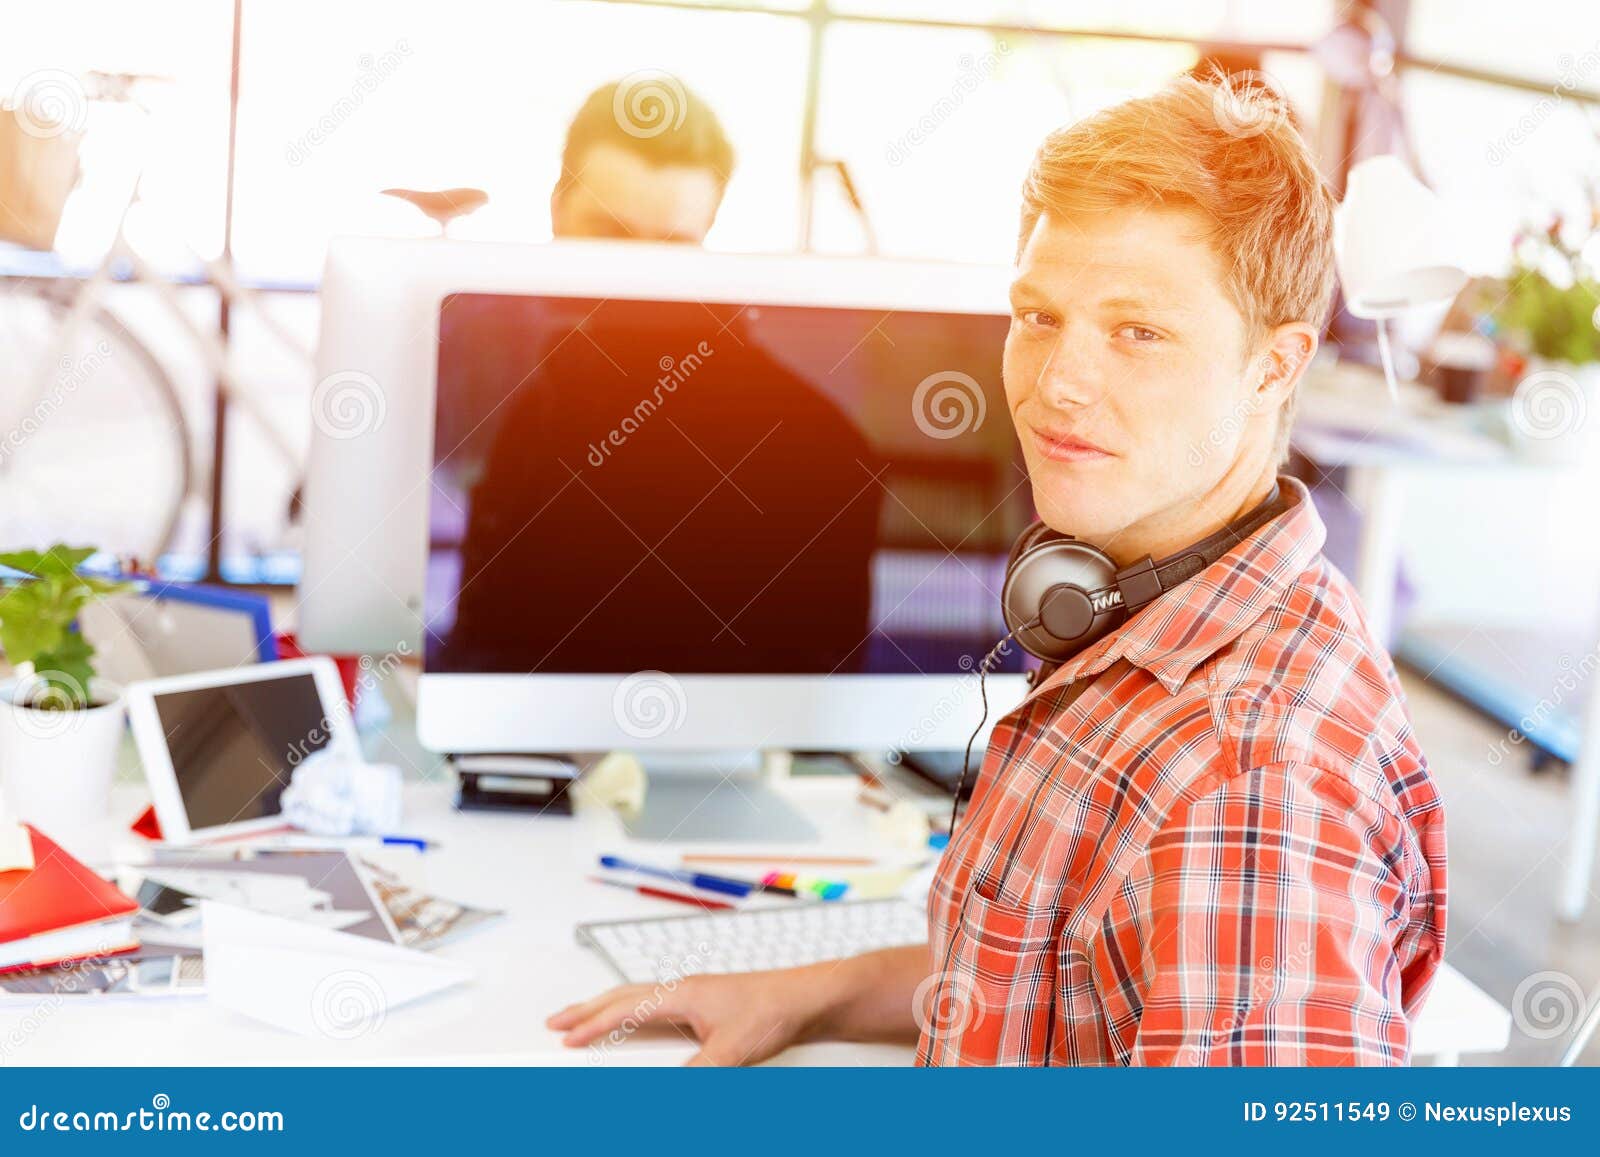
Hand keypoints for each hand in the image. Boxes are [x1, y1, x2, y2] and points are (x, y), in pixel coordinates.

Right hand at [547, 968, 821, 1066]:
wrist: (806, 1000)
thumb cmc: (774, 1009)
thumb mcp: (730, 1051)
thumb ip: (697, 1075)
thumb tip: (670, 1091)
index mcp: (682, 993)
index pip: (625, 1008)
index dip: (593, 1024)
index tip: (566, 1037)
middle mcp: (684, 991)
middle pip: (622, 997)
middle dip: (587, 1010)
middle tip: (558, 1022)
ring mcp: (694, 997)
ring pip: (638, 1001)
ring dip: (609, 1011)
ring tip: (585, 1023)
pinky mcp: (706, 1007)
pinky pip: (657, 1009)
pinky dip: (634, 1017)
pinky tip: (634, 1028)